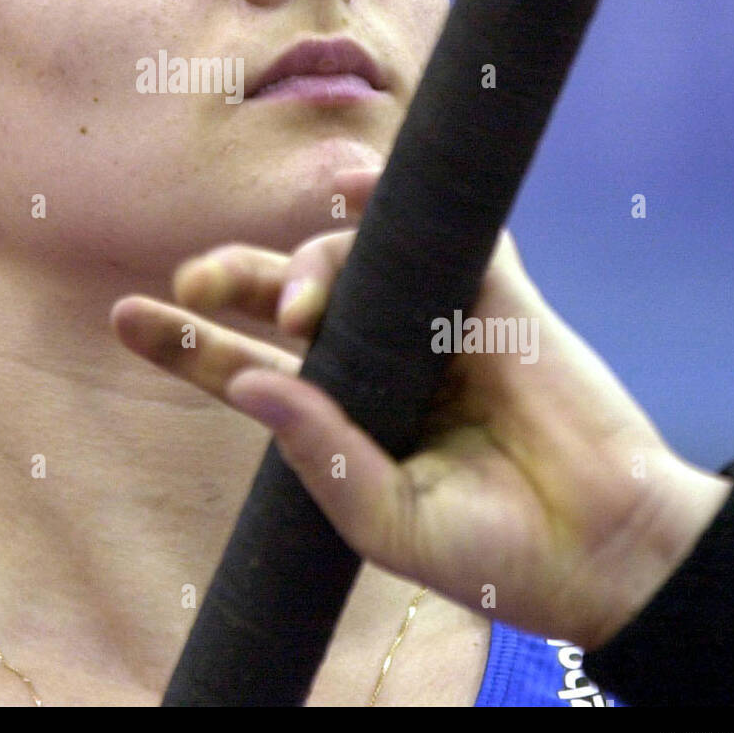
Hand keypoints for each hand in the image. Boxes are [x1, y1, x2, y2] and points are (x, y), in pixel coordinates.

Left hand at [110, 167, 732, 649]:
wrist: (607, 545)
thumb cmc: (493, 552)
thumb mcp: (387, 519)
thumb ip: (320, 453)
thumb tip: (246, 383)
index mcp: (341, 417)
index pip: (246, 370)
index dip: (188, 343)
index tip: (126, 316)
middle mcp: (375, 359)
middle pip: (283, 297)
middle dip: (231, 277)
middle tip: (193, 280)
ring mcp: (430, 322)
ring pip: (346, 259)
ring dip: (308, 264)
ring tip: (299, 304)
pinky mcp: (489, 296)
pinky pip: (436, 229)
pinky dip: (393, 199)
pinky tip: (354, 180)